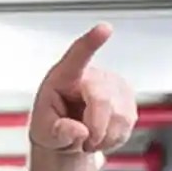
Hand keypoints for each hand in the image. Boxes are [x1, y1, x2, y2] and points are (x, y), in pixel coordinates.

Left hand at [28, 23, 137, 156]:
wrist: (67, 135)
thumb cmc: (50, 126)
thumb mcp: (42, 133)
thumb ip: (56, 132)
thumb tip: (78, 131)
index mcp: (64, 76)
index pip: (77, 56)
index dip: (91, 42)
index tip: (105, 28)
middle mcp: (92, 75)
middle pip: (102, 101)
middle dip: (94, 129)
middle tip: (83, 142)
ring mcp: (113, 86)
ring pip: (120, 116)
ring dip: (104, 137)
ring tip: (89, 138)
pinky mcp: (128, 99)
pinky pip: (128, 124)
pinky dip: (114, 138)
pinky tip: (102, 136)